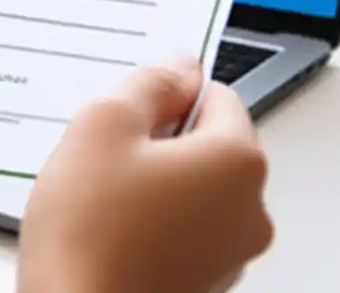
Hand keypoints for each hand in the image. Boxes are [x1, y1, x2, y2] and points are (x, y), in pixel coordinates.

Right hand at [17, 62, 272, 292]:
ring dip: (152, 185)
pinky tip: (108, 232)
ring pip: (193, 191)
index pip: (216, 96)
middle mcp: (250, 210)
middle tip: (105, 158)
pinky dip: (150, 224)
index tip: (128, 113)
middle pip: (208, 146)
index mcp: (237, 161)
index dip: (166, 97)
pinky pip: (181, 231)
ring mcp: (230, 254)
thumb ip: (150, 84)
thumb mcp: (104, 123)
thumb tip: (179, 68)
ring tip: (101, 201)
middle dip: (159, 142)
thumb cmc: (89, 231)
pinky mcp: (203, 282)